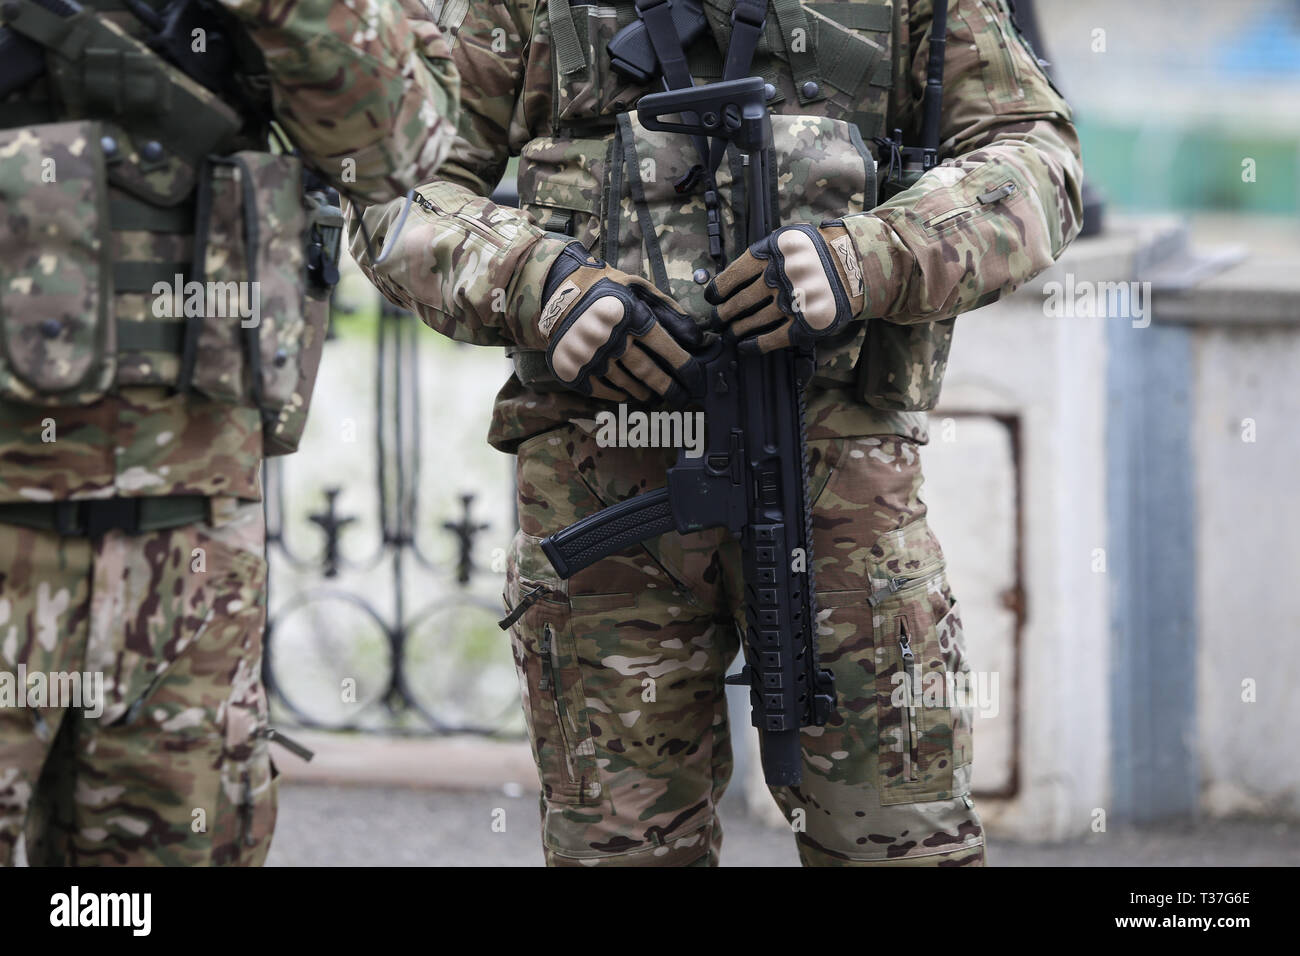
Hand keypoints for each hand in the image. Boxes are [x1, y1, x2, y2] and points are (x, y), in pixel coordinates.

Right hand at [539, 244, 702, 402]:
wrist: (556, 292)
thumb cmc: (605, 290)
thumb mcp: (638, 289)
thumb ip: (667, 311)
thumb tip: (695, 338)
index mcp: (628, 315)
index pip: (665, 347)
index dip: (684, 367)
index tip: (696, 381)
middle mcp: (609, 338)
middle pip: (647, 371)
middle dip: (669, 388)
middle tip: (682, 398)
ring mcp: (589, 356)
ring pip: (626, 384)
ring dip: (644, 392)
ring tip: (654, 395)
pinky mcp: (573, 369)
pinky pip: (602, 390)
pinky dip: (618, 395)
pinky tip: (628, 394)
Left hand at [704, 223, 864, 351]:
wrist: (856, 265)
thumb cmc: (819, 251)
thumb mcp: (789, 240)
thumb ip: (764, 254)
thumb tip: (732, 277)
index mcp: (771, 254)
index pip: (733, 276)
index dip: (718, 289)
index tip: (711, 297)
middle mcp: (779, 279)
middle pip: (740, 302)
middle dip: (724, 314)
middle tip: (717, 320)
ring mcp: (792, 303)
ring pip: (753, 322)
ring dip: (737, 330)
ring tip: (730, 333)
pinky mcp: (804, 324)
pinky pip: (772, 339)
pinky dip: (755, 345)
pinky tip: (745, 347)